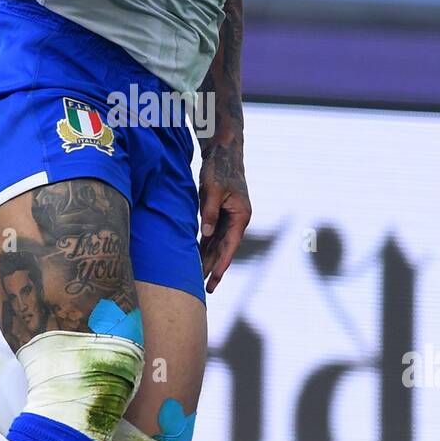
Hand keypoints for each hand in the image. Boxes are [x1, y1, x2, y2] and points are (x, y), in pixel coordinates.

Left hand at [199, 145, 251, 293]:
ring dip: (210, 259)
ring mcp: (229, 216)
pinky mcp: (220, 212)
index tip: (215, 278)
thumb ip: (209, 212)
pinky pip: (213, 234)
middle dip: (215, 268)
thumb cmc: (220, 168)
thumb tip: (206, 234)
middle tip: (206, 289)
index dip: (222, 263)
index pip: (231, 244)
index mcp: (241, 215)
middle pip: (225, 248)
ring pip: (218, 243)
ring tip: (200, 278)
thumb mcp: (212, 190)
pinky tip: (199, 257)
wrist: (223, 152)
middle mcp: (237, 219)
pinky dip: (206, 246)